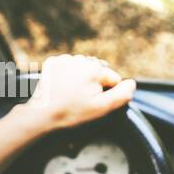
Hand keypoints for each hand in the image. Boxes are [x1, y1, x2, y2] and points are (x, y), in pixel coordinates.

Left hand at [18, 53, 135, 133]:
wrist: (42, 114)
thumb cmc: (72, 112)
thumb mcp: (101, 108)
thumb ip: (121, 95)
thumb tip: (131, 83)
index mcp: (95, 68)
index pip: (113, 79)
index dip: (106, 93)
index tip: (92, 102)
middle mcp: (81, 59)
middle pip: (98, 72)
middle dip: (94, 84)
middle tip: (81, 100)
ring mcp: (65, 59)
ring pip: (84, 68)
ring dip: (81, 79)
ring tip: (71, 94)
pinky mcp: (53, 62)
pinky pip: (68, 67)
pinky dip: (68, 75)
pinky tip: (62, 88)